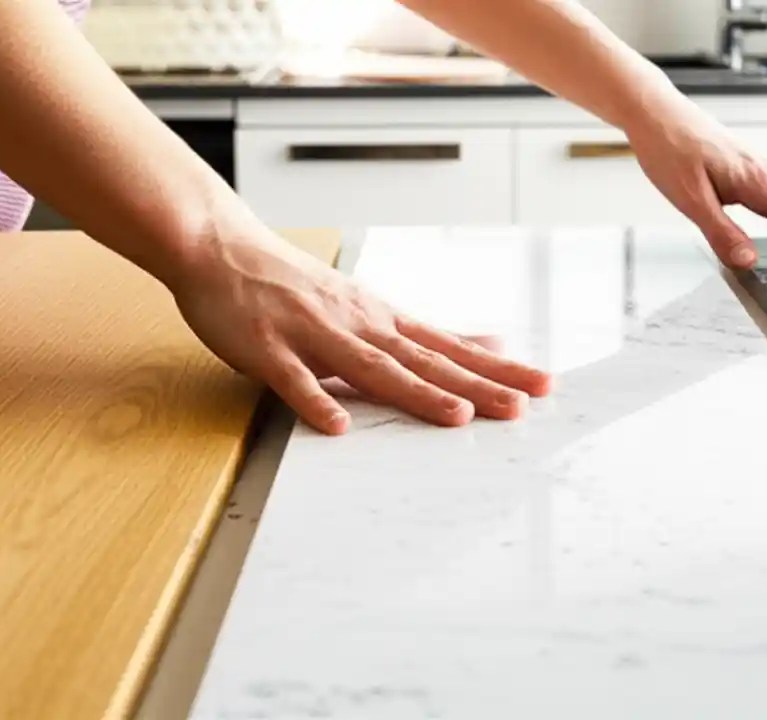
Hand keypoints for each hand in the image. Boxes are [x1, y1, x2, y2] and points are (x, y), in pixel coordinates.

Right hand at [171, 229, 552, 434]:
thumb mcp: (373, 304)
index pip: (453, 348)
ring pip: (374, 368)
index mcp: (385, 320)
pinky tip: (337, 426)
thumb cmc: (298, 285)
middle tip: (521, 407)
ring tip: (457, 416)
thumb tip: (492, 342)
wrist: (223, 247)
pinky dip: (317, 401)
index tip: (543, 385)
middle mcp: (360, 324)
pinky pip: (295, 380)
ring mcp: (315, 335)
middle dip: (476, 385)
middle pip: (427, 360)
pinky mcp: (269, 348)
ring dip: (416, 392)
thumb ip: (428, 333)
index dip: (498, 368)